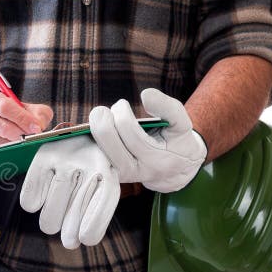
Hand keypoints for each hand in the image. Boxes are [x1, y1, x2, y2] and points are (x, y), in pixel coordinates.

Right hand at [0, 93, 52, 149]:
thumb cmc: (14, 115)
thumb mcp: (29, 108)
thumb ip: (40, 113)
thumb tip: (39, 127)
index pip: (6, 108)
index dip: (23, 119)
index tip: (37, 128)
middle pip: (3, 128)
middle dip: (22, 135)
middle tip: (32, 138)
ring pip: (1, 144)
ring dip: (17, 147)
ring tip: (25, 144)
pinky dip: (10, 155)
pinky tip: (16, 152)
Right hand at [20, 135, 119, 248]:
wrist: (84, 133)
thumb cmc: (93, 168)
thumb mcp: (101, 184)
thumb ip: (91, 213)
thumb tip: (71, 243)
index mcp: (109, 171)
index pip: (104, 199)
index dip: (94, 224)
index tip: (85, 239)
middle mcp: (87, 161)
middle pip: (73, 214)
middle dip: (69, 229)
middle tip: (68, 231)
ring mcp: (63, 159)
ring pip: (50, 213)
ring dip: (51, 220)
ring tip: (55, 213)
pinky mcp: (42, 157)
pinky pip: (30, 200)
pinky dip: (33, 205)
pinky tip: (41, 199)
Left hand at [89, 88, 206, 192]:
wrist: (174, 171)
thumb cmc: (177, 142)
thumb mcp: (182, 124)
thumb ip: (168, 107)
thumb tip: (145, 95)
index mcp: (157, 159)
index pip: (130, 132)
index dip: (121, 112)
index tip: (122, 104)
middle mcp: (136, 171)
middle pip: (108, 140)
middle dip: (104, 119)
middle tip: (106, 111)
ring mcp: (121, 176)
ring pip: (97, 149)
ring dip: (94, 129)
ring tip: (102, 118)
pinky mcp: (110, 176)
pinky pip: (93, 157)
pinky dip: (89, 142)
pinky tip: (95, 132)